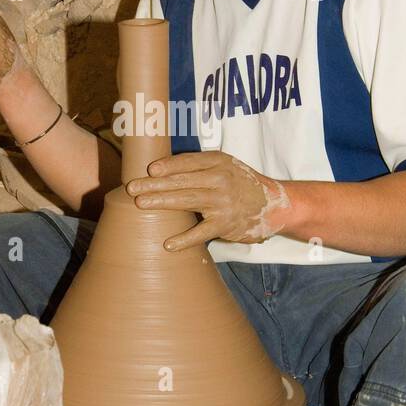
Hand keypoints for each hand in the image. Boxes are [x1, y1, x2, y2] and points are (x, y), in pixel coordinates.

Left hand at [126, 151, 291, 251]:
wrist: (272, 204)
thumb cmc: (241, 183)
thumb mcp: (225, 166)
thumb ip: (199, 166)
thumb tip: (159, 169)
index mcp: (218, 162)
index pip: (189, 162)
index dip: (168, 166)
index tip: (149, 169)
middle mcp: (220, 179)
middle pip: (182, 181)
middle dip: (155, 184)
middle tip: (132, 188)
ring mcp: (223, 202)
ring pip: (187, 201)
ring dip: (162, 202)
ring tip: (141, 205)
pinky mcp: (226, 224)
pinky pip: (201, 232)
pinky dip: (184, 239)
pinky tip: (168, 244)